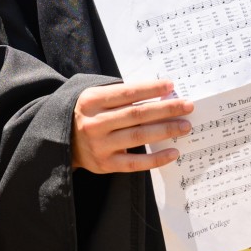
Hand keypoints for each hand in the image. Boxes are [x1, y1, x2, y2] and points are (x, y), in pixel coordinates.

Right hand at [72, 80, 193, 173]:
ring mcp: (100, 145)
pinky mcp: (105, 165)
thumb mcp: (94, 97)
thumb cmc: (87, 114)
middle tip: (187, 106)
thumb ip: (120, 95)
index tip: (170, 86)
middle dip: (165, 109)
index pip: (127, 93)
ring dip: (165, 130)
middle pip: (137, 114)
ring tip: (185, 125)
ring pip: (138, 136)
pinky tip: (173, 152)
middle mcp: (95, 123)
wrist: (63, 141)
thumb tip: (158, 94)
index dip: (150, 89)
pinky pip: (135, 163)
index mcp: (92, 101)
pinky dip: (156, 158)